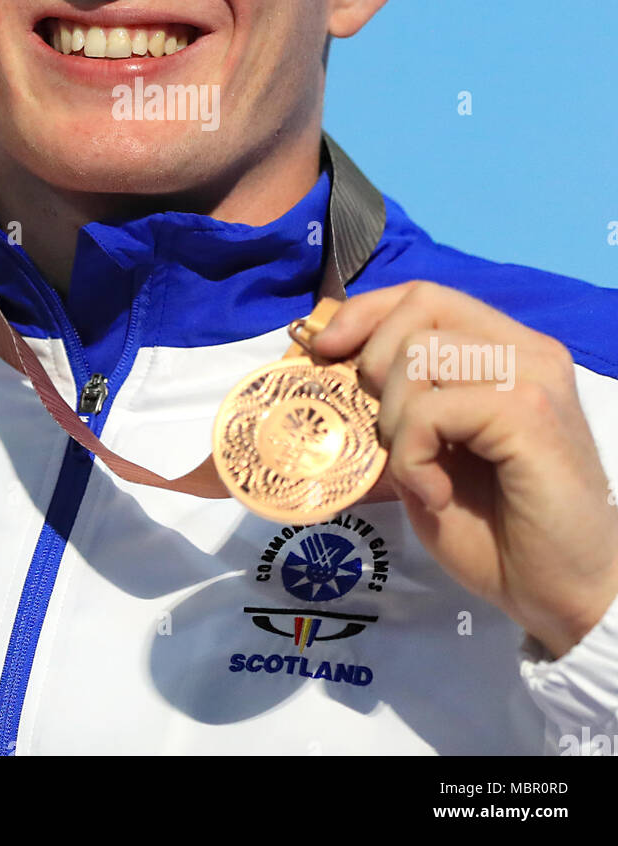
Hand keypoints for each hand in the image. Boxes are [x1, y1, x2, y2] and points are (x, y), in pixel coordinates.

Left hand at [310, 281, 617, 658]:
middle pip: (420, 307)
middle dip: (376, 365)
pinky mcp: (530, 411)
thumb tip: (332, 368)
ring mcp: (532, 375)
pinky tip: (437, 494)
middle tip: (389, 434)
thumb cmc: (500, 534)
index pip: (426, 296)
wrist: (565, 594)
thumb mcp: (429, 458)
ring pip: (420, 354)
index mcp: (507, 352)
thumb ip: (399, 409)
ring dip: (396, 419)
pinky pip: (433, 409)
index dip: (367, 313)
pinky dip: (413, 457)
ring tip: (419, 471)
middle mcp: (526, 350)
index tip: (326, 351)